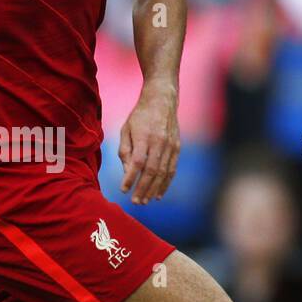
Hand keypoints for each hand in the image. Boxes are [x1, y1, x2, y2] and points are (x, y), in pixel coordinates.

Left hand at [118, 83, 179, 203]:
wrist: (162, 100)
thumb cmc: (140, 116)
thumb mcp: (126, 129)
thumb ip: (125, 151)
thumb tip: (127, 172)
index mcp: (144, 136)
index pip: (137, 162)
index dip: (130, 178)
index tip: (123, 190)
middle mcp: (159, 142)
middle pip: (151, 170)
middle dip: (143, 188)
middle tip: (136, 202)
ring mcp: (170, 145)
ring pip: (163, 173)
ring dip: (154, 189)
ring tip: (145, 201)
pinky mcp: (177, 148)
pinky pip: (172, 169)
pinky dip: (165, 184)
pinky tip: (158, 194)